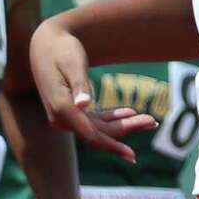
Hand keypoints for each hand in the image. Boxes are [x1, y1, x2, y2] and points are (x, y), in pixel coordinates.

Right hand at [29, 23, 154, 164]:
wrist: (44, 44)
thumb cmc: (61, 49)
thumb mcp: (72, 63)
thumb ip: (79, 84)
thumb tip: (83, 105)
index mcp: (62, 109)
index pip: (91, 135)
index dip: (113, 146)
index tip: (132, 155)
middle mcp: (62, 118)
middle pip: (99, 133)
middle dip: (127, 129)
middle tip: (153, 122)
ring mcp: (66, 117)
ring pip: (99, 128)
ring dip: (124, 124)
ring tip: (150, 120)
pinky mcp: (72, 112)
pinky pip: (95, 121)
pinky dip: (113, 118)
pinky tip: (129, 113)